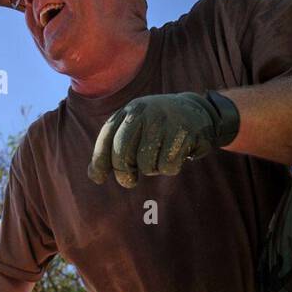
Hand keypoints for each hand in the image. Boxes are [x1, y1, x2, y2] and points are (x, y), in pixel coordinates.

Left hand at [87, 91, 236, 187]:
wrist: (198, 111)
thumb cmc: (159, 127)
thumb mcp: (135, 128)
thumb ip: (114, 147)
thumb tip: (93, 176)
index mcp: (129, 111)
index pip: (107, 137)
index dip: (100, 161)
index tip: (98, 178)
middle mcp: (143, 112)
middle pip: (122, 154)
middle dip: (124, 173)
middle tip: (129, 180)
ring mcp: (163, 121)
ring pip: (146, 164)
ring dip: (152, 168)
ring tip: (159, 157)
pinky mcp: (183, 132)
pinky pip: (167, 165)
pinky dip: (170, 168)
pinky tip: (176, 155)